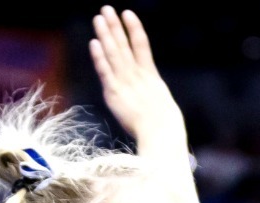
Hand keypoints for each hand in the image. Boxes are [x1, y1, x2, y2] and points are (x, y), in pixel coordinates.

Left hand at [88, 7, 181, 145]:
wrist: (162, 134)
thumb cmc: (165, 129)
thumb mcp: (164, 108)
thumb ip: (155, 99)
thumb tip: (154, 100)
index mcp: (152, 77)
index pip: (142, 46)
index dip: (134, 29)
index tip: (128, 14)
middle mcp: (138, 75)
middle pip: (125, 45)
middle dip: (115, 26)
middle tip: (107, 8)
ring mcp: (126, 82)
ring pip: (114, 53)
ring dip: (106, 34)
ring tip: (99, 17)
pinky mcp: (115, 93)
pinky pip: (105, 71)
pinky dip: (99, 56)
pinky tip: (94, 42)